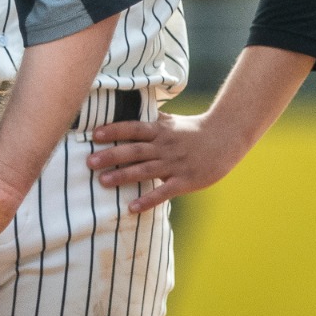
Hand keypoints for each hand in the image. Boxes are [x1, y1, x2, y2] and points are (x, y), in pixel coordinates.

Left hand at [88, 111, 248, 213]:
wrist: (226, 138)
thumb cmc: (195, 130)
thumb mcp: (172, 121)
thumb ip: (152, 119)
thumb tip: (131, 109)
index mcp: (160, 130)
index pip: (133, 128)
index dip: (114, 130)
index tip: (94, 135)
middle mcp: (165, 146)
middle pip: (134, 150)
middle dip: (111, 155)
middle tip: (89, 162)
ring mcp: (175, 164)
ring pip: (145, 170)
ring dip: (123, 176)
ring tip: (103, 182)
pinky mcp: (185, 181)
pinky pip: (164, 192)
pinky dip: (148, 200)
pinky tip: (132, 207)